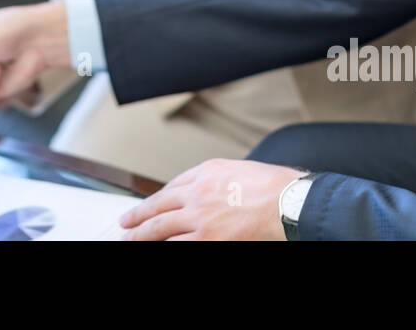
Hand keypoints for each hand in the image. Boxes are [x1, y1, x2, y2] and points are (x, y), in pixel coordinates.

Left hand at [118, 159, 303, 240]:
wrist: (290, 202)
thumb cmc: (274, 186)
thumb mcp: (237, 169)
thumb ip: (214, 179)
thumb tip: (198, 191)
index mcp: (205, 173)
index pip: (170, 187)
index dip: (155, 200)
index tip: (146, 205)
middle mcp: (197, 194)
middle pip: (158, 207)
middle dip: (137, 218)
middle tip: (125, 223)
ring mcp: (200, 219)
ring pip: (161, 229)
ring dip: (142, 235)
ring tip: (132, 239)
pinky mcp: (209, 240)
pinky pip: (178, 245)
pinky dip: (166, 246)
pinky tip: (159, 247)